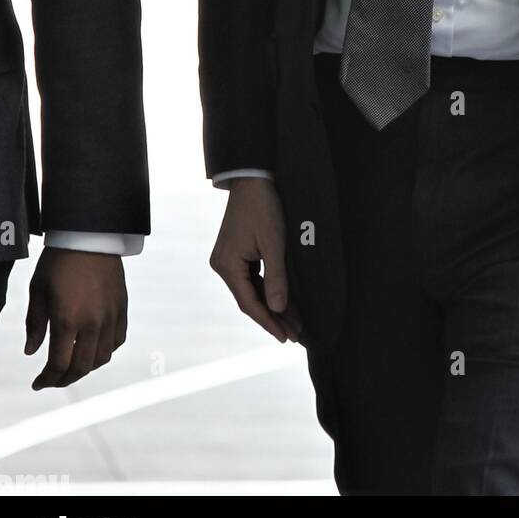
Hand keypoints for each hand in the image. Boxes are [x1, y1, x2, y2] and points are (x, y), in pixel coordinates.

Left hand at [25, 249, 127, 389]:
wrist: (90, 237)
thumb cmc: (60, 261)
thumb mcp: (38, 292)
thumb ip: (35, 325)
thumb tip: (31, 351)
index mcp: (67, 319)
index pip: (58, 364)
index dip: (47, 380)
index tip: (39, 383)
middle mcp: (92, 322)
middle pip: (82, 367)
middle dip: (65, 380)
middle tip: (54, 380)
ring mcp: (110, 316)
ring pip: (102, 358)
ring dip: (86, 368)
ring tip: (73, 365)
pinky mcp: (121, 308)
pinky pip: (117, 340)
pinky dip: (105, 351)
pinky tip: (93, 348)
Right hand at [210, 177, 303, 342]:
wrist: (253, 179)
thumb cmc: (263, 207)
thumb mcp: (274, 243)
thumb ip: (276, 278)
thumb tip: (279, 308)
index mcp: (227, 265)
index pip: (249, 303)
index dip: (268, 322)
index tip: (285, 337)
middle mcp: (223, 266)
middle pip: (250, 299)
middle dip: (273, 317)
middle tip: (295, 334)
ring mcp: (228, 260)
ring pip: (252, 291)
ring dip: (272, 305)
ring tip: (294, 321)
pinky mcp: (236, 254)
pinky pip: (252, 279)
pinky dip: (268, 290)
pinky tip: (283, 300)